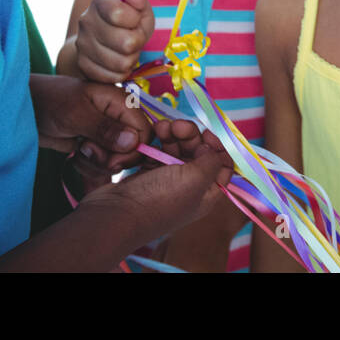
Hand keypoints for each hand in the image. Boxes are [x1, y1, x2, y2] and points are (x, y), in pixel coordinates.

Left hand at [29, 75, 149, 171]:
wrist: (26, 109)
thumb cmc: (50, 102)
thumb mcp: (76, 113)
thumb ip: (104, 128)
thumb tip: (133, 142)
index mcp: (121, 103)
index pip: (145, 133)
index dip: (133, 151)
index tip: (111, 160)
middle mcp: (118, 119)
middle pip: (133, 151)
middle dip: (111, 160)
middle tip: (87, 151)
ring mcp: (107, 134)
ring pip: (117, 161)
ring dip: (97, 164)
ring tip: (78, 150)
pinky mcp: (95, 147)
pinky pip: (102, 165)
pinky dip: (89, 167)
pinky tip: (75, 156)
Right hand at [73, 0, 153, 82]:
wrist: (103, 40)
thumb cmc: (127, 22)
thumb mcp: (139, 9)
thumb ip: (139, 1)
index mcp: (100, 2)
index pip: (118, 13)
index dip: (135, 20)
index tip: (135, 19)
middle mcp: (86, 21)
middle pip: (126, 42)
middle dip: (138, 42)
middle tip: (135, 38)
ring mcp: (82, 45)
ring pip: (122, 63)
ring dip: (131, 58)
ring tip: (128, 50)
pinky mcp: (84, 65)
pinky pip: (114, 77)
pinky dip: (123, 72)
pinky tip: (120, 60)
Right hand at [84, 120, 235, 246]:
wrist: (116, 214)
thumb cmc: (159, 200)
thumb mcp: (195, 180)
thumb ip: (211, 160)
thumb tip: (211, 147)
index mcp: (207, 193)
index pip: (223, 166)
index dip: (218, 147)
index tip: (206, 134)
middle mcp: (190, 187)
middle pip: (199, 152)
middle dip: (191, 136)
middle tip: (177, 126)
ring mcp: (168, 180)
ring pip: (178, 149)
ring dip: (173, 135)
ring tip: (162, 127)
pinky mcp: (149, 174)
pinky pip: (159, 151)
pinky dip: (158, 141)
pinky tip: (152, 133)